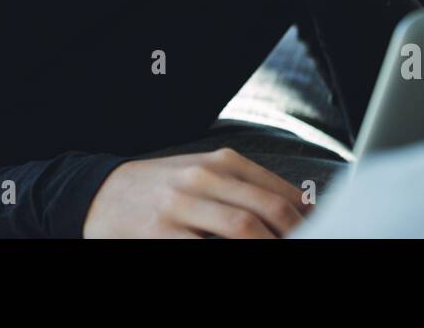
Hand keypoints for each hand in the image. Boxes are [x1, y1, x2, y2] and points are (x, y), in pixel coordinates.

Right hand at [82, 148, 316, 237]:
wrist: (97, 194)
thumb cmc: (160, 188)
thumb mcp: (203, 174)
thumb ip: (247, 188)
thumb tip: (301, 211)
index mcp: (220, 162)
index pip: (280, 193)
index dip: (308, 222)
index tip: (325, 237)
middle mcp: (204, 179)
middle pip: (268, 211)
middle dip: (296, 236)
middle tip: (312, 248)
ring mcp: (181, 206)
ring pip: (244, 230)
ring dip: (270, 246)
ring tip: (286, 255)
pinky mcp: (161, 233)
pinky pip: (206, 251)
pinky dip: (232, 257)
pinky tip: (244, 261)